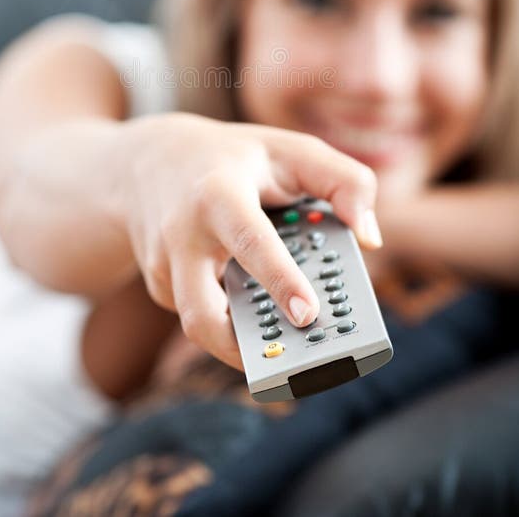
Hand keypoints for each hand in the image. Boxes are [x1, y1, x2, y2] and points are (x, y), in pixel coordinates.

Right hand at [112, 112, 380, 370]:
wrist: (149, 162)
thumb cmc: (236, 159)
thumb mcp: (292, 150)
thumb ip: (345, 182)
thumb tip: (369, 238)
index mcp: (219, 194)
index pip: (249, 240)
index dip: (279, 280)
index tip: (308, 315)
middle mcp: (183, 235)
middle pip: (201, 312)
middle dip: (242, 350)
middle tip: (294, 367)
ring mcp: (165, 266)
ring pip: (199, 325)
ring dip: (242, 347)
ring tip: (289, 355)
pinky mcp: (161, 287)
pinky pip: (201, 316)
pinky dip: (233, 325)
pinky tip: (260, 318)